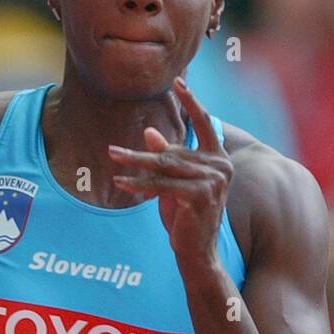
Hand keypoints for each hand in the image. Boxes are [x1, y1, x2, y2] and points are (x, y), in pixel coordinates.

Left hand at [108, 75, 233, 273]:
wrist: (197, 252)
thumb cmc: (185, 219)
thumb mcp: (173, 184)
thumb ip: (166, 159)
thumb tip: (149, 134)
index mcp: (218, 159)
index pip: (204, 124)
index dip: (191, 102)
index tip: (178, 81)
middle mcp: (221, 166)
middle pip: (172, 152)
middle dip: (140, 156)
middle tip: (112, 151)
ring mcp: (213, 180)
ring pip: (165, 166)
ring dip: (135, 165)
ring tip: (112, 159)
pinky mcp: (200, 195)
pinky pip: (162, 185)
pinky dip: (139, 184)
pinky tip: (120, 183)